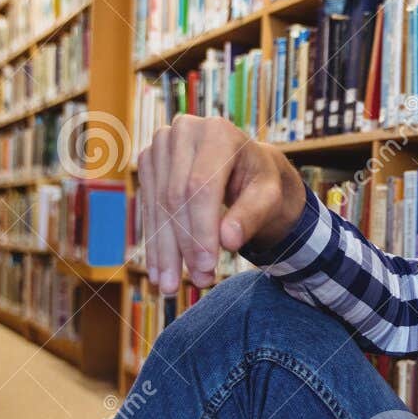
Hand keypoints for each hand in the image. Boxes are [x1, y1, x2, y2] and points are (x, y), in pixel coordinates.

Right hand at [137, 114, 303, 291]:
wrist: (246, 165)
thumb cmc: (261, 180)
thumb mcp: (269, 196)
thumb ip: (251, 215)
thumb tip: (228, 241)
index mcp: (217, 132)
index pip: (200, 187)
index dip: (201, 230)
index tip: (207, 266)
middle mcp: (184, 131)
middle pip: (176, 198)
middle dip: (184, 246)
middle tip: (197, 281)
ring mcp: (161, 145)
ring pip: (158, 206)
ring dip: (165, 250)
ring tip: (172, 286)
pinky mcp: (149, 162)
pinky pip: (148, 207)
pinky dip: (155, 241)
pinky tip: (159, 271)